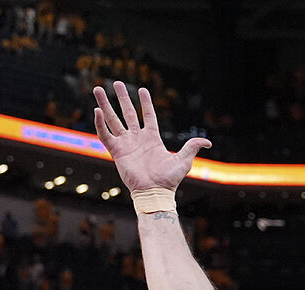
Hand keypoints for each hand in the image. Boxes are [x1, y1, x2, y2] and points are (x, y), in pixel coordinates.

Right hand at [93, 82, 210, 197]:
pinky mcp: (116, 152)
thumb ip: (192, 147)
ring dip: (105, 105)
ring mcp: (126, 144)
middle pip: (127, 113)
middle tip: (116, 83)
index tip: (142, 89)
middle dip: (122, 97)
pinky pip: (105, 135)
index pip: (148, 115)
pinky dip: (100, 124)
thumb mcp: (184, 160)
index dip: (145, 102)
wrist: (155, 192)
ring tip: (97, 89)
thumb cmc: (169, 179)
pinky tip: (96, 111)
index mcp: (152, 138)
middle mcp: (137, 138)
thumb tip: (208, 142)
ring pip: (113, 120)